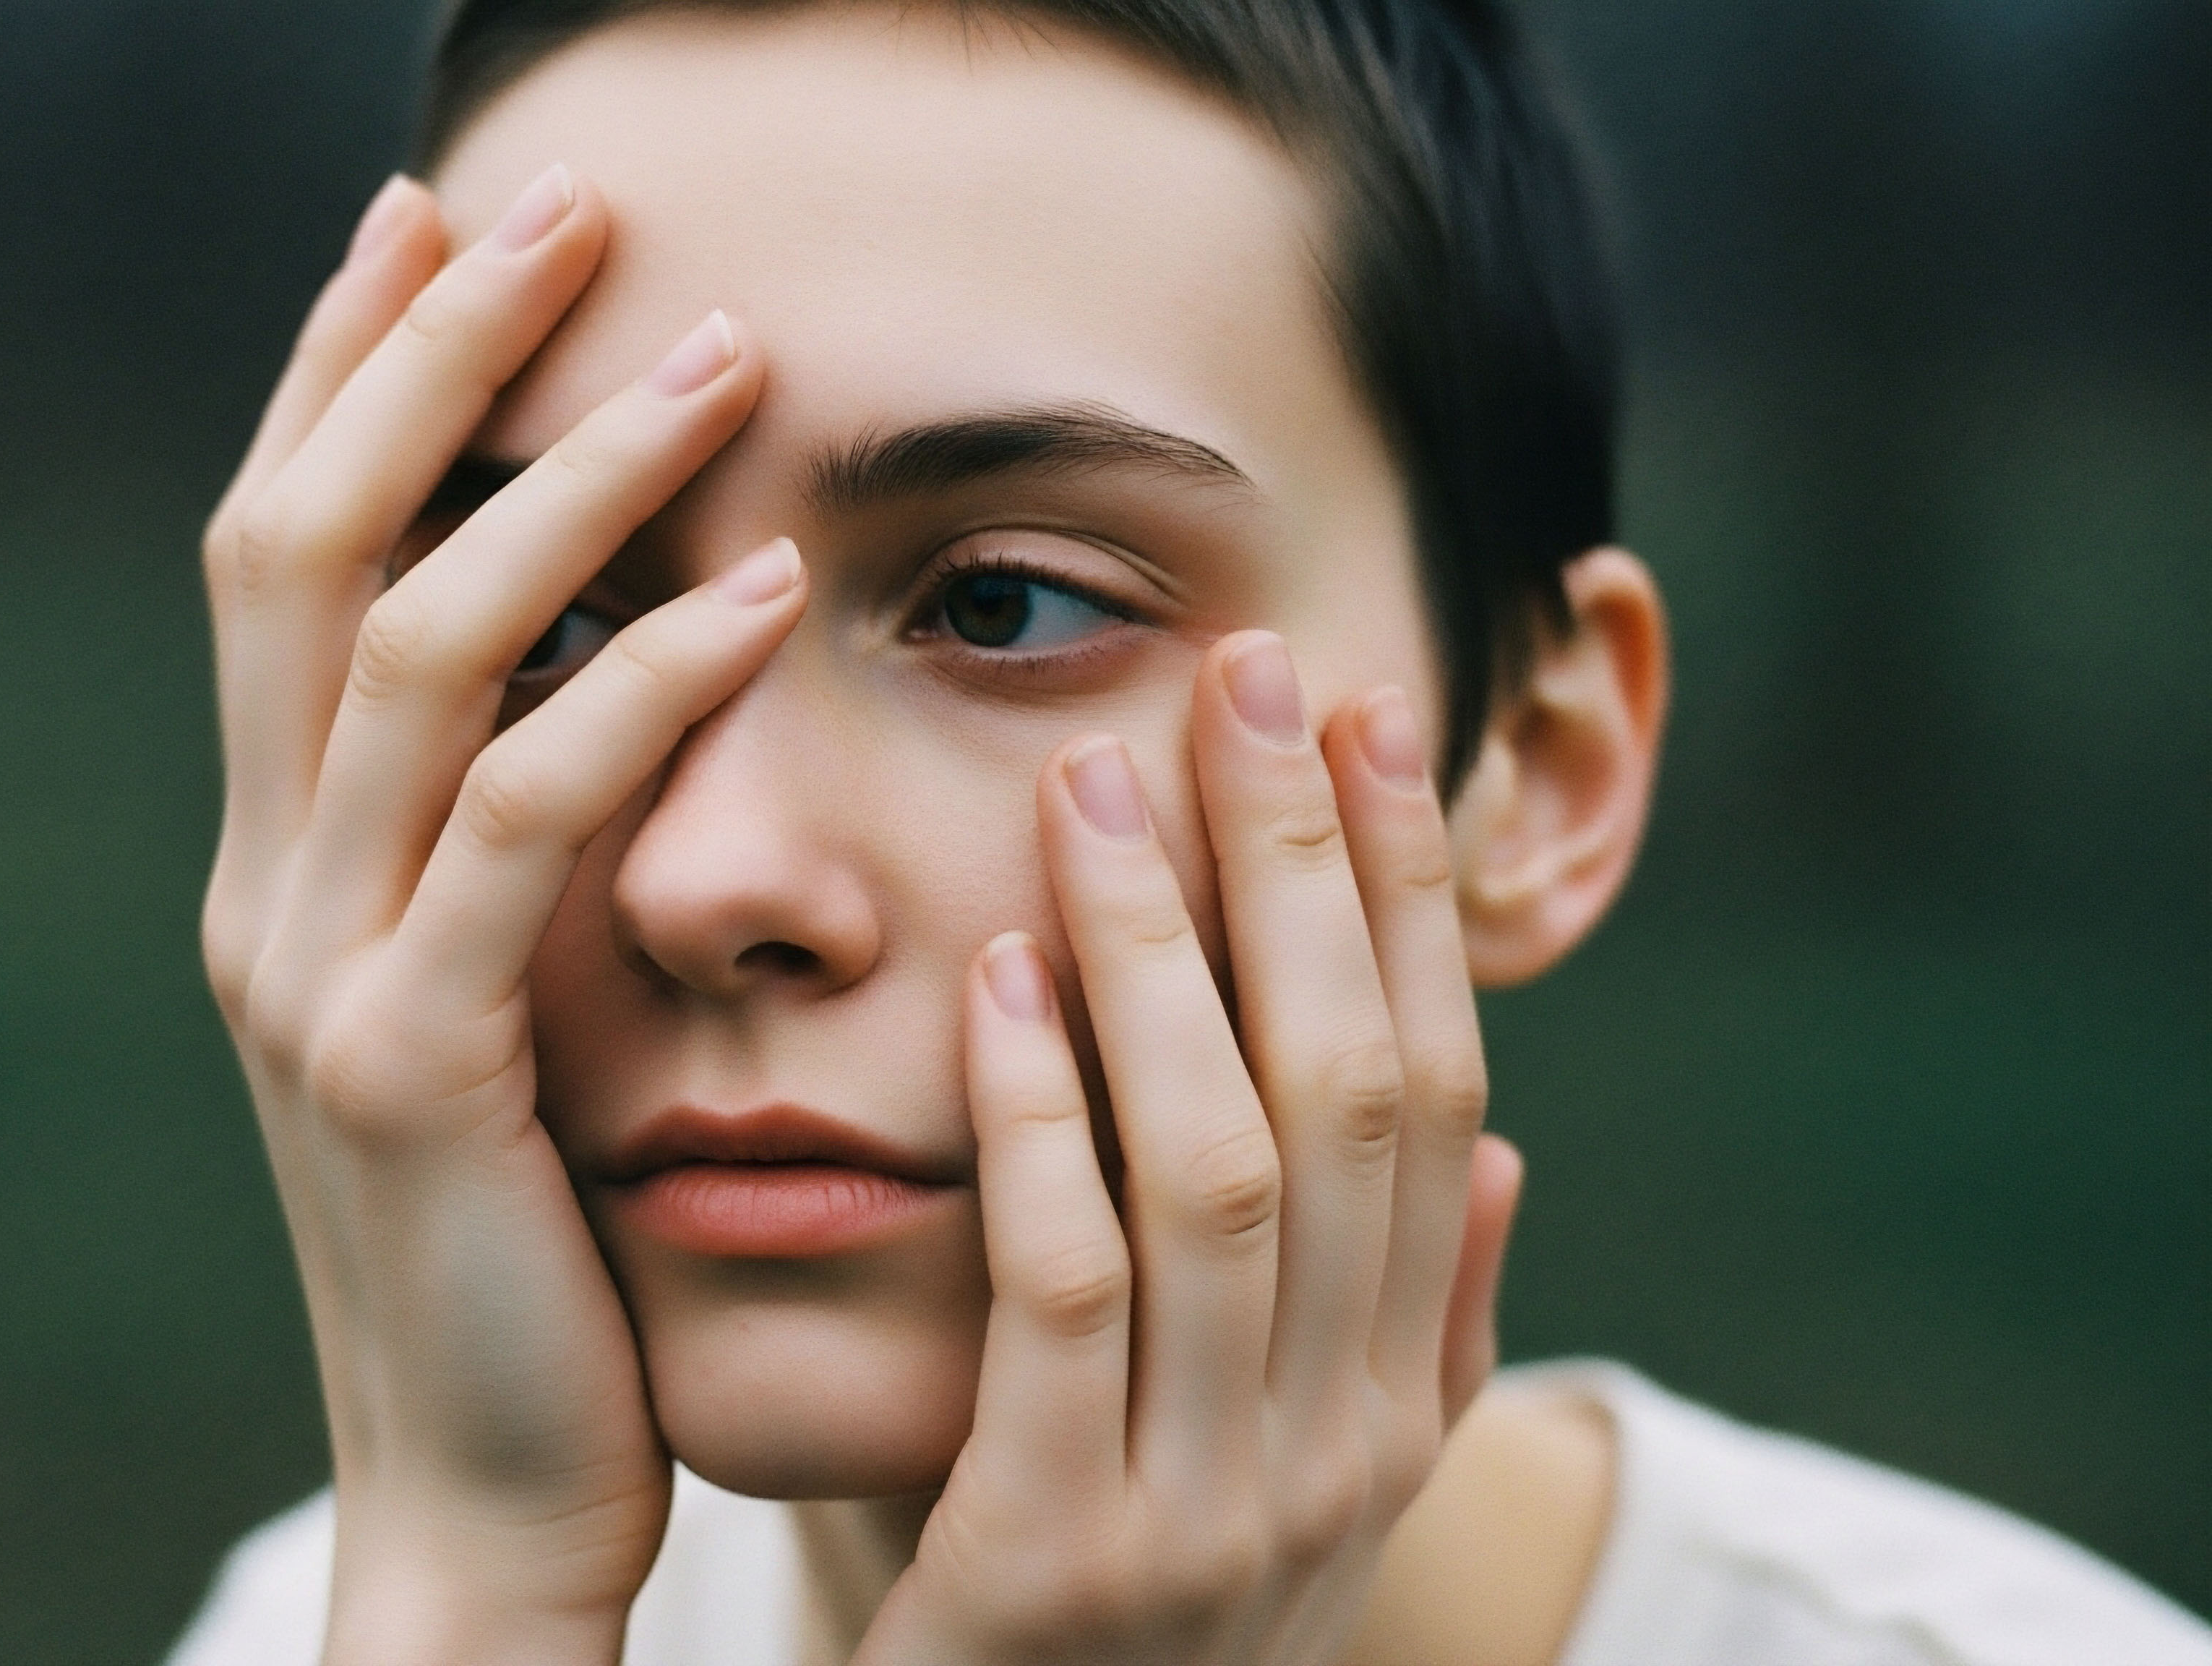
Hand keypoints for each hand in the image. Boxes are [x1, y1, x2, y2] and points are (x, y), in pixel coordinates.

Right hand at [196, 170, 796, 1665]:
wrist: (477, 1498)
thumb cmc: (522, 1254)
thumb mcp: (481, 1017)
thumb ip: (490, 852)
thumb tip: (582, 668)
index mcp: (280, 859)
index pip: (281, 555)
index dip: (338, 371)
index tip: (430, 220)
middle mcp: (265, 885)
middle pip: (305, 548)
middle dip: (422, 358)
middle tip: (561, 203)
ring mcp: (318, 972)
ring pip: (415, 648)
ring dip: (565, 480)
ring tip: (719, 357)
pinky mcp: (412, 1068)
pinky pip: (524, 826)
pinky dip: (639, 689)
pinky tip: (762, 598)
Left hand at [856, 634, 1523, 1664]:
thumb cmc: (1124, 1620)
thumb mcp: (1288, 1482)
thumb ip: (1409, 1330)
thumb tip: (1508, 1150)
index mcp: (1401, 1403)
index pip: (1431, 1097)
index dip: (1402, 902)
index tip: (1363, 719)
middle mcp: (1342, 1447)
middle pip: (1350, 1102)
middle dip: (1309, 877)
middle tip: (1253, 674)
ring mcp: (1213, 1508)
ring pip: (1224, 1174)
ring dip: (1168, 961)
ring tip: (1094, 784)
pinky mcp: (1060, 1557)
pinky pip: (1065, 1297)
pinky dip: (1040, 1121)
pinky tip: (991, 977)